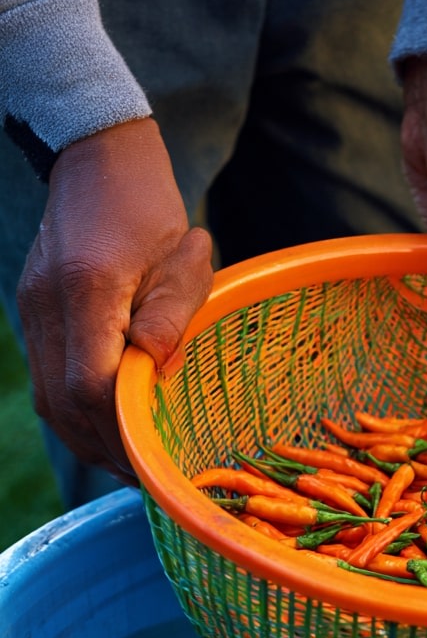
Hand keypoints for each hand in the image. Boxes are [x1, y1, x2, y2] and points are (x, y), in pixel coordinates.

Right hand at [17, 117, 212, 482]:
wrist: (95, 161)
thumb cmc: (149, 208)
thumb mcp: (182, 254)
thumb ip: (173, 312)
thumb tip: (155, 369)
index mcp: (87, 289)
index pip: (89, 383)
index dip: (120, 430)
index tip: (154, 456)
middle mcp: (47, 306)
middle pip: (63, 405)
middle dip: (106, 450)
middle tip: (147, 477)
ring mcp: (32, 313)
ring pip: (49, 403)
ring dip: (89, 441)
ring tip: (131, 464)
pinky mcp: (33, 317)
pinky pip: (47, 384)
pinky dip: (76, 416)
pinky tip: (108, 430)